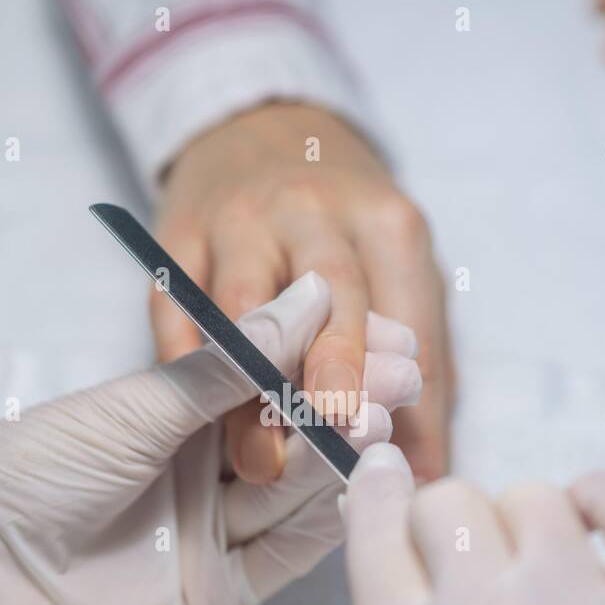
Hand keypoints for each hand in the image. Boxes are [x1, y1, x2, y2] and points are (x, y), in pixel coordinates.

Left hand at [0, 273, 420, 604]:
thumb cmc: (35, 472)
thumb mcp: (134, 408)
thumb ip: (227, 365)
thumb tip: (309, 296)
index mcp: (174, 412)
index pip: (268, 376)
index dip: (324, 351)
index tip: (381, 327)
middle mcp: (202, 468)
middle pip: (294, 432)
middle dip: (349, 398)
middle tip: (403, 369)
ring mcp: (216, 532)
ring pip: (298, 488)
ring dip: (343, 451)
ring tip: (386, 411)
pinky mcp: (224, 595)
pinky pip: (288, 553)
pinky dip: (328, 519)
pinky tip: (366, 479)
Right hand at [151, 102, 452, 483]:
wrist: (261, 131)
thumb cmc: (343, 229)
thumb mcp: (397, 275)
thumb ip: (421, 373)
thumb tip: (426, 474)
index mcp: (385, 222)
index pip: (408, 311)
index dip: (408, 391)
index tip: (400, 460)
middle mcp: (315, 210)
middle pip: (329, 292)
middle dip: (334, 368)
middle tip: (332, 437)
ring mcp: (239, 219)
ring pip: (245, 306)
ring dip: (253, 388)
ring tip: (261, 459)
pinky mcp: (177, 234)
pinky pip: (177, 306)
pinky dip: (189, 365)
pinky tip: (201, 419)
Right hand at [343, 446, 604, 604]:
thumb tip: (385, 508)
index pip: (378, 533)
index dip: (381, 491)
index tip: (387, 470)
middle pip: (451, 504)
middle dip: (457, 530)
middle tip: (482, 567)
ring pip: (533, 498)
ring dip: (530, 530)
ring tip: (546, 576)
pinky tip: (595, 520)